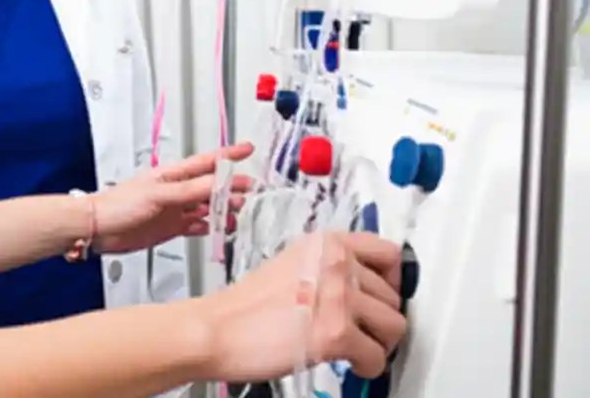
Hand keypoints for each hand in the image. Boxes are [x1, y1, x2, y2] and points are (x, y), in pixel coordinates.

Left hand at [90, 143, 254, 253]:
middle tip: (250, 190)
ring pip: (206, 206)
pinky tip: (219, 230)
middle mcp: (176, 191)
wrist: (99, 229)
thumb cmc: (119, 205)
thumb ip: (189, 190)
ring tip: (237, 213)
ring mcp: (174, 209)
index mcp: (172, 175)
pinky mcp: (170, 227)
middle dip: (232, 187)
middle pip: (211, 186)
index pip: (206, 162)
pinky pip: (196, 225)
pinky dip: (209, 227)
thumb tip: (218, 182)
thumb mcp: (158, 195)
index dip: (228, 156)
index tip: (247, 150)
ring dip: (223, 209)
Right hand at [201, 231, 406, 381]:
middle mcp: (336, 264)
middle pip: (394, 294)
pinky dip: (368, 366)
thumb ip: (328, 266)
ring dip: (379, 342)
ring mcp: (338, 297)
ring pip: (394, 325)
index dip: (393, 278)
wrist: (215, 330)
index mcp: (325, 244)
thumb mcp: (291, 264)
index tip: (386, 292)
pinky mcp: (337, 333)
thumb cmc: (244, 306)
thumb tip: (361, 285)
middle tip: (362, 328)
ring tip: (357, 347)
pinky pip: (378, 356)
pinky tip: (350, 364)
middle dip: (380, 317)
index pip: (388, 251)